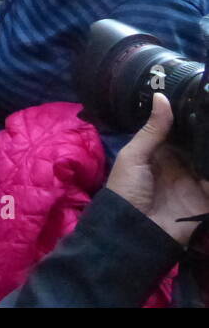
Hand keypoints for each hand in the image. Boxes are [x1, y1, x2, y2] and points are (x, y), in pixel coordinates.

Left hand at [105, 92, 208, 245]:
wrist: (133, 230)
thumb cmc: (126, 189)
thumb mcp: (134, 156)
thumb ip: (152, 130)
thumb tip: (161, 97)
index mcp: (161, 152)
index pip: (181, 132)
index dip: (190, 118)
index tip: (202, 98)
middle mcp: (180, 165)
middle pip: (199, 145)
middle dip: (206, 134)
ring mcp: (194, 182)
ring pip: (208, 161)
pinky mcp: (205, 200)